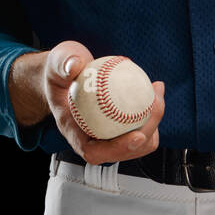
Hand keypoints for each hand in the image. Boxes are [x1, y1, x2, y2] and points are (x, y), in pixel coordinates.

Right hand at [43, 41, 165, 165]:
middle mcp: (92, 139)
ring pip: (138, 143)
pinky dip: (151, 113)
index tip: (137, 135)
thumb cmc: (59, 72)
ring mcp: (108, 136)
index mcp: (73, 132)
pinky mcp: (120, 128)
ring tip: (157, 92)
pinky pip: (141, 127)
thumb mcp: (56, 62)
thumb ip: (62, 63)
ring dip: (153, 122)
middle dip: (147, 132)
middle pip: (124, 150)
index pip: (94, 152)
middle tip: (156, 101)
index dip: (118, 149)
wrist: (64, 75)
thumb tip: (74, 66)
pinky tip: (154, 91)